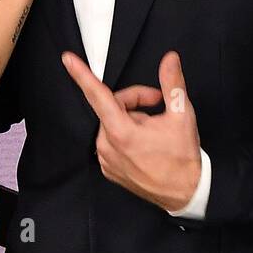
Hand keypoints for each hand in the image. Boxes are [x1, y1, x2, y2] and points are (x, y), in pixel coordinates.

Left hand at [60, 49, 203, 210]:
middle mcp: (108, 146)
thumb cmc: (183, 158)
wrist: (185, 192)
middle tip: (157, 103)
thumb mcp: (182, 115)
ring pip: (111, 123)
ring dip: (131, 119)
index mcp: (122, 132)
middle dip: (134, 101)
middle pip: (112, 106)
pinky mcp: (108, 169)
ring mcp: (107, 160)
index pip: (97, 95)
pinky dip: (125, 136)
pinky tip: (144, 143)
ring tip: (153, 129)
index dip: (81, 74)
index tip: (68, 60)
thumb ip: (172, 83)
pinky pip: (111, 141)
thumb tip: (169, 60)